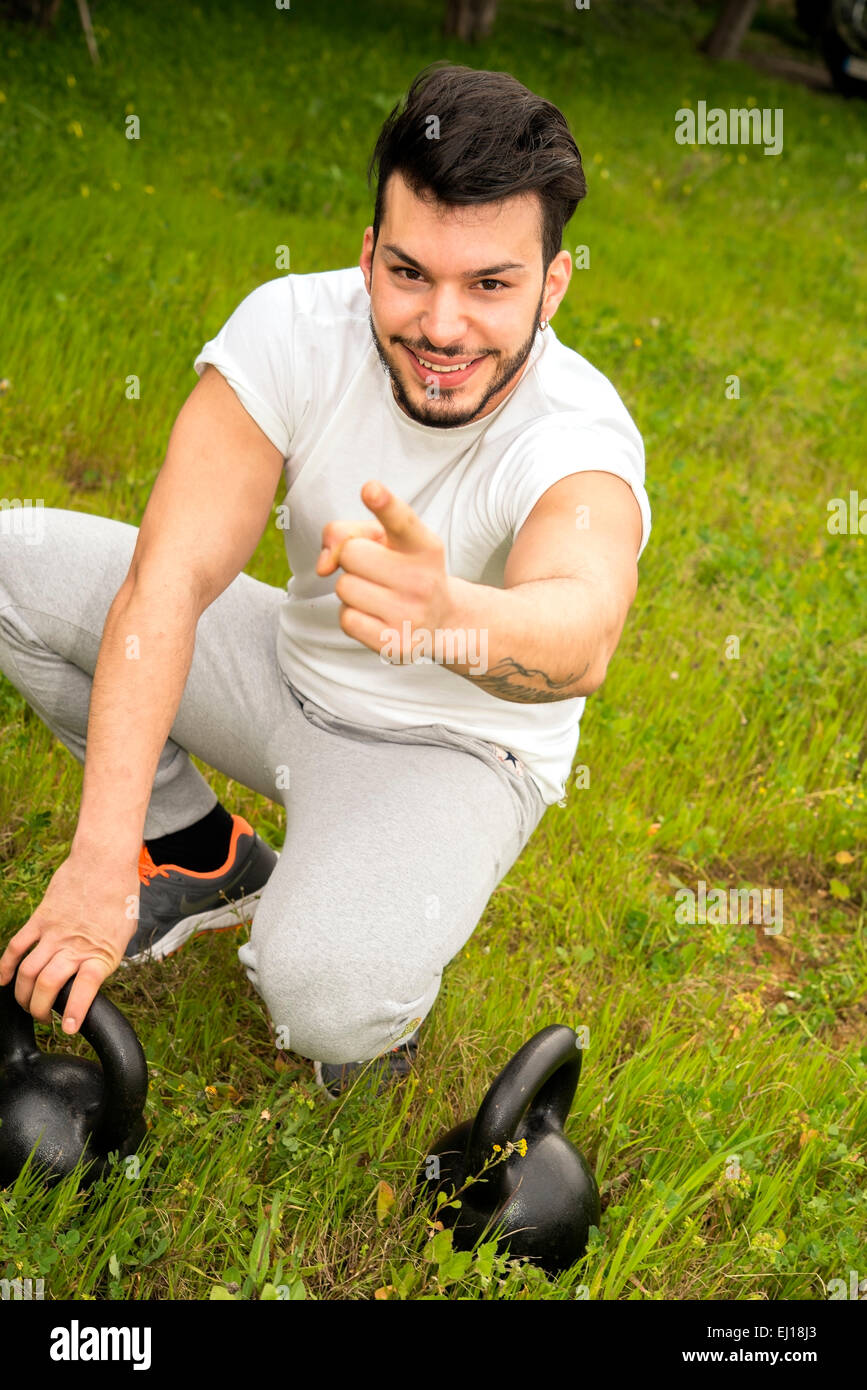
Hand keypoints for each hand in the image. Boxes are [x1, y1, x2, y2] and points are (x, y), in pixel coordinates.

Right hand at [0, 850, 139, 1031]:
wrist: (105, 861)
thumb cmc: (120, 897)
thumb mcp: (123, 935)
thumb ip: (104, 957)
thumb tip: (90, 976)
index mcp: (101, 952)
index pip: (84, 990)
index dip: (73, 1012)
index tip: (66, 1028)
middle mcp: (75, 945)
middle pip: (46, 986)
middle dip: (39, 1009)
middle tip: (42, 1018)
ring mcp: (54, 933)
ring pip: (27, 971)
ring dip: (22, 994)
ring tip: (26, 1004)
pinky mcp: (40, 920)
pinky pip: (16, 946)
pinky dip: (5, 966)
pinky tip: (2, 981)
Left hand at [317, 480, 458, 661]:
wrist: (441, 620)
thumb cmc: (402, 569)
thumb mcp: (385, 540)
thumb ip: (346, 533)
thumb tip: (323, 565)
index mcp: (424, 545)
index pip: (401, 521)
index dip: (385, 504)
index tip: (370, 490)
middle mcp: (423, 579)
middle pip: (350, 553)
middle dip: (353, 559)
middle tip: (377, 570)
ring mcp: (411, 614)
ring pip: (344, 588)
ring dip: (351, 589)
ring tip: (378, 593)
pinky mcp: (396, 644)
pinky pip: (346, 619)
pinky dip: (353, 615)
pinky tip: (375, 615)